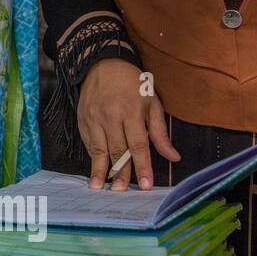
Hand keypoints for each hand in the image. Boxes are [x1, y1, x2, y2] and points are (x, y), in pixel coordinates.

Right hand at [78, 58, 179, 190]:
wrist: (103, 64)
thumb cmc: (133, 83)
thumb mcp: (152, 103)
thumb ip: (160, 132)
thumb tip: (173, 156)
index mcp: (132, 112)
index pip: (138, 145)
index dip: (142, 166)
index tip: (145, 184)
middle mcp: (111, 116)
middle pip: (117, 150)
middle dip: (120, 172)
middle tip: (122, 191)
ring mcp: (94, 118)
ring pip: (98, 149)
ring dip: (100, 169)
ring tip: (100, 187)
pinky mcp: (82, 119)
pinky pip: (88, 142)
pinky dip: (92, 156)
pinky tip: (96, 168)